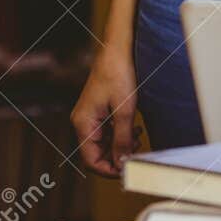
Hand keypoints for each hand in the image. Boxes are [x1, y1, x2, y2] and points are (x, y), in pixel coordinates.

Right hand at [71, 46, 139, 177]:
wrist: (118, 50)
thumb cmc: (119, 75)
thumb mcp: (125, 110)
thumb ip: (123, 138)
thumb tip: (122, 162)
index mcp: (83, 123)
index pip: (91, 160)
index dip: (109, 169)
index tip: (128, 170)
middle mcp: (82, 122)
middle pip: (96, 153)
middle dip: (117, 156)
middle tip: (137, 152)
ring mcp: (90, 116)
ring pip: (103, 143)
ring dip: (120, 145)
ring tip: (138, 138)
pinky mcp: (99, 111)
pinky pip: (107, 131)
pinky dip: (120, 134)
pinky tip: (134, 128)